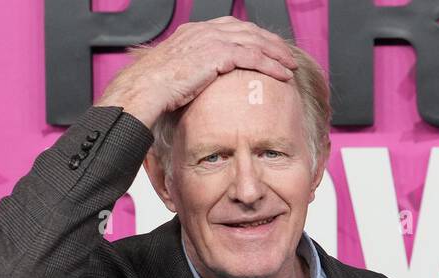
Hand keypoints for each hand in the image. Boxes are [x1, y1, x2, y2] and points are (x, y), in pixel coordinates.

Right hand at [96, 16, 298, 129]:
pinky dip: (271, 65)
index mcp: (196, 31)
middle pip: (248, 30)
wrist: (148, 87)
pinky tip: (283, 74)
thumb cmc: (159, 87)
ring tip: (290, 65)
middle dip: (270, 42)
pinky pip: (253, 57)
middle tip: (286, 54)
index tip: (268, 47)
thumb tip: (205, 83)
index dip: (254, 37)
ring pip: (255, 41)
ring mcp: (212, 39)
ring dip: (276, 53)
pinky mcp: (218, 53)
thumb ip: (197, 70)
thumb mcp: (181, 72)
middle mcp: (205, 30)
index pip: (233, 28)